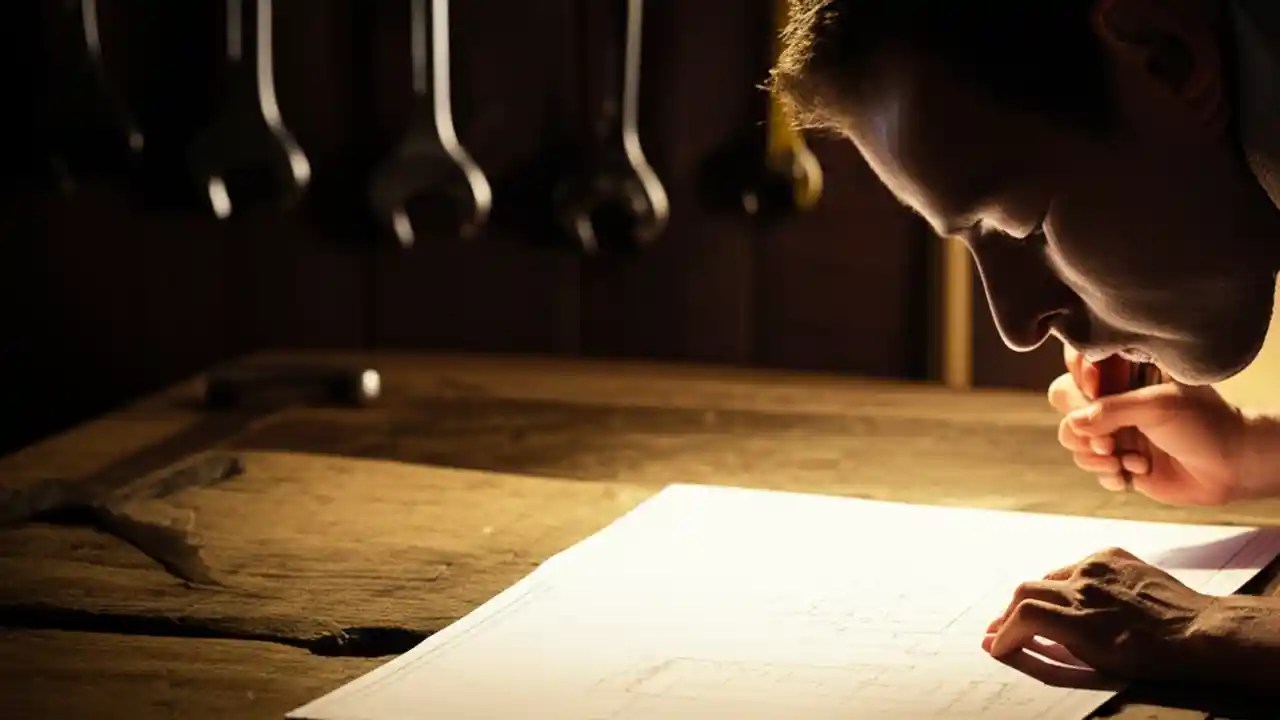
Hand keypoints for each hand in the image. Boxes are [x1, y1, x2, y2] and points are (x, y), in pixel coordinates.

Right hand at [983, 547, 1215, 686]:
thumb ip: (1049, 653)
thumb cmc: (1150, 658)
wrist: (1198, 630)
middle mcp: (1083, 586)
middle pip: (1024, 591)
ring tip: (1037, 614)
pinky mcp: (1111, 554)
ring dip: (1037, 597)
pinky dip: (1067, 582)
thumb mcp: (1096, 664)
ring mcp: (1097, 566)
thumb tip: (1008, 644)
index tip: (996, 647)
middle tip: (1001, 629)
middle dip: (1008, 614)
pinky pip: (1076, 566)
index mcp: (1079, 619)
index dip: (1003, 634)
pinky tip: (1075, 596)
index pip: (1022, 618)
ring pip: (1049, 578)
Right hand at [1048, 344, 1249, 504]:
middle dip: (1083, 429)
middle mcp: (1116, 401)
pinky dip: (1111, 475)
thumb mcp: (1156, 406)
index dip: (1080, 378)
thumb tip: (1072, 425)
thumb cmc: (1202, 424)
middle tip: (1109, 441)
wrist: (1230, 467)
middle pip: (1066, 405)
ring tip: (1124, 461)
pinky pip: (1091, 468)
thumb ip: (1110, 410)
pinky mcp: (1118, 462)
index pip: (1080, 364)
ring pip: (1073, 441)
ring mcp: (1115, 432)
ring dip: (1096, 457)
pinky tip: (1136, 473)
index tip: (1095, 388)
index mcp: (1126, 376)